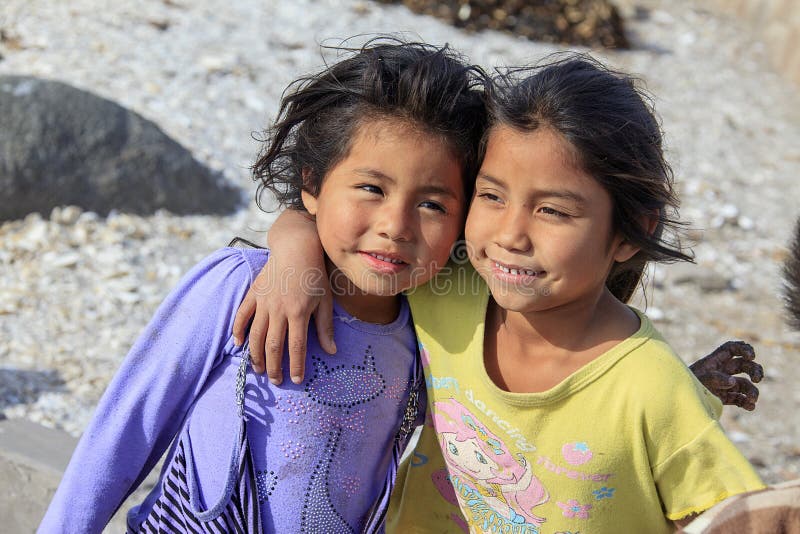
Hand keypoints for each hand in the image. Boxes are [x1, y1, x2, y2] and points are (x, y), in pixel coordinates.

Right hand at [231, 210, 333, 383]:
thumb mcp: (325, 301)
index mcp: (299, 312)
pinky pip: (242, 315)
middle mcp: (279, 310)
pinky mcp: (254, 294)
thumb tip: (331, 352)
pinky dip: (238, 330)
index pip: (296, 347)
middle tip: (276, 381)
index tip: (296, 380)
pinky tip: (238, 344)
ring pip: (256, 335)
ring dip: (256, 355)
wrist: (296, 248)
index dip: (295, 366)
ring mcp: (264, 302)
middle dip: (275, 367)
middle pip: (273, 346)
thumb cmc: (314, 275)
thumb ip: (325, 327)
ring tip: (260, 369)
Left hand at [689, 341, 762, 410]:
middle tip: (757, 379)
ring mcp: (724, 384)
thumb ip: (715, 378)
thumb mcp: (699, 378)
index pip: (732, 348)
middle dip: (755, 370)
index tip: (751, 356)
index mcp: (715, 360)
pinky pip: (740, 399)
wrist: (677, 399)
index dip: (744, 348)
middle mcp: (722, 370)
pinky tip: (749, 407)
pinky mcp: (724, 397)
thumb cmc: (685, 384)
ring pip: (745, 384)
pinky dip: (747, 403)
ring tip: (751, 399)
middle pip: (745, 365)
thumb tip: (733, 382)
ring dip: (753, 391)